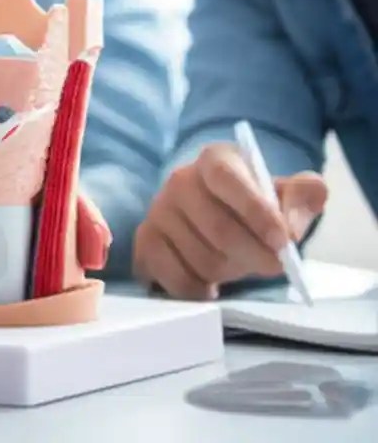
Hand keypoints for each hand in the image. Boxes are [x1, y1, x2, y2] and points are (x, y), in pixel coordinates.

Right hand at [134, 143, 326, 299]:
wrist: (220, 217)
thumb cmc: (256, 206)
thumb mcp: (289, 193)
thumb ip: (305, 196)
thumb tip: (290, 226)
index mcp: (214, 160)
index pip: (227, 180)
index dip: (256, 211)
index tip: (283, 241)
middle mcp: (179, 181)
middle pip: (217, 227)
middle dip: (254, 255)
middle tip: (275, 266)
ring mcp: (157, 212)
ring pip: (200, 257)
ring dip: (229, 273)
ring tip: (238, 266)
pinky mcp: (145, 243)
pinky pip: (173, 277)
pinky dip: (198, 290)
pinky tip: (211, 286)